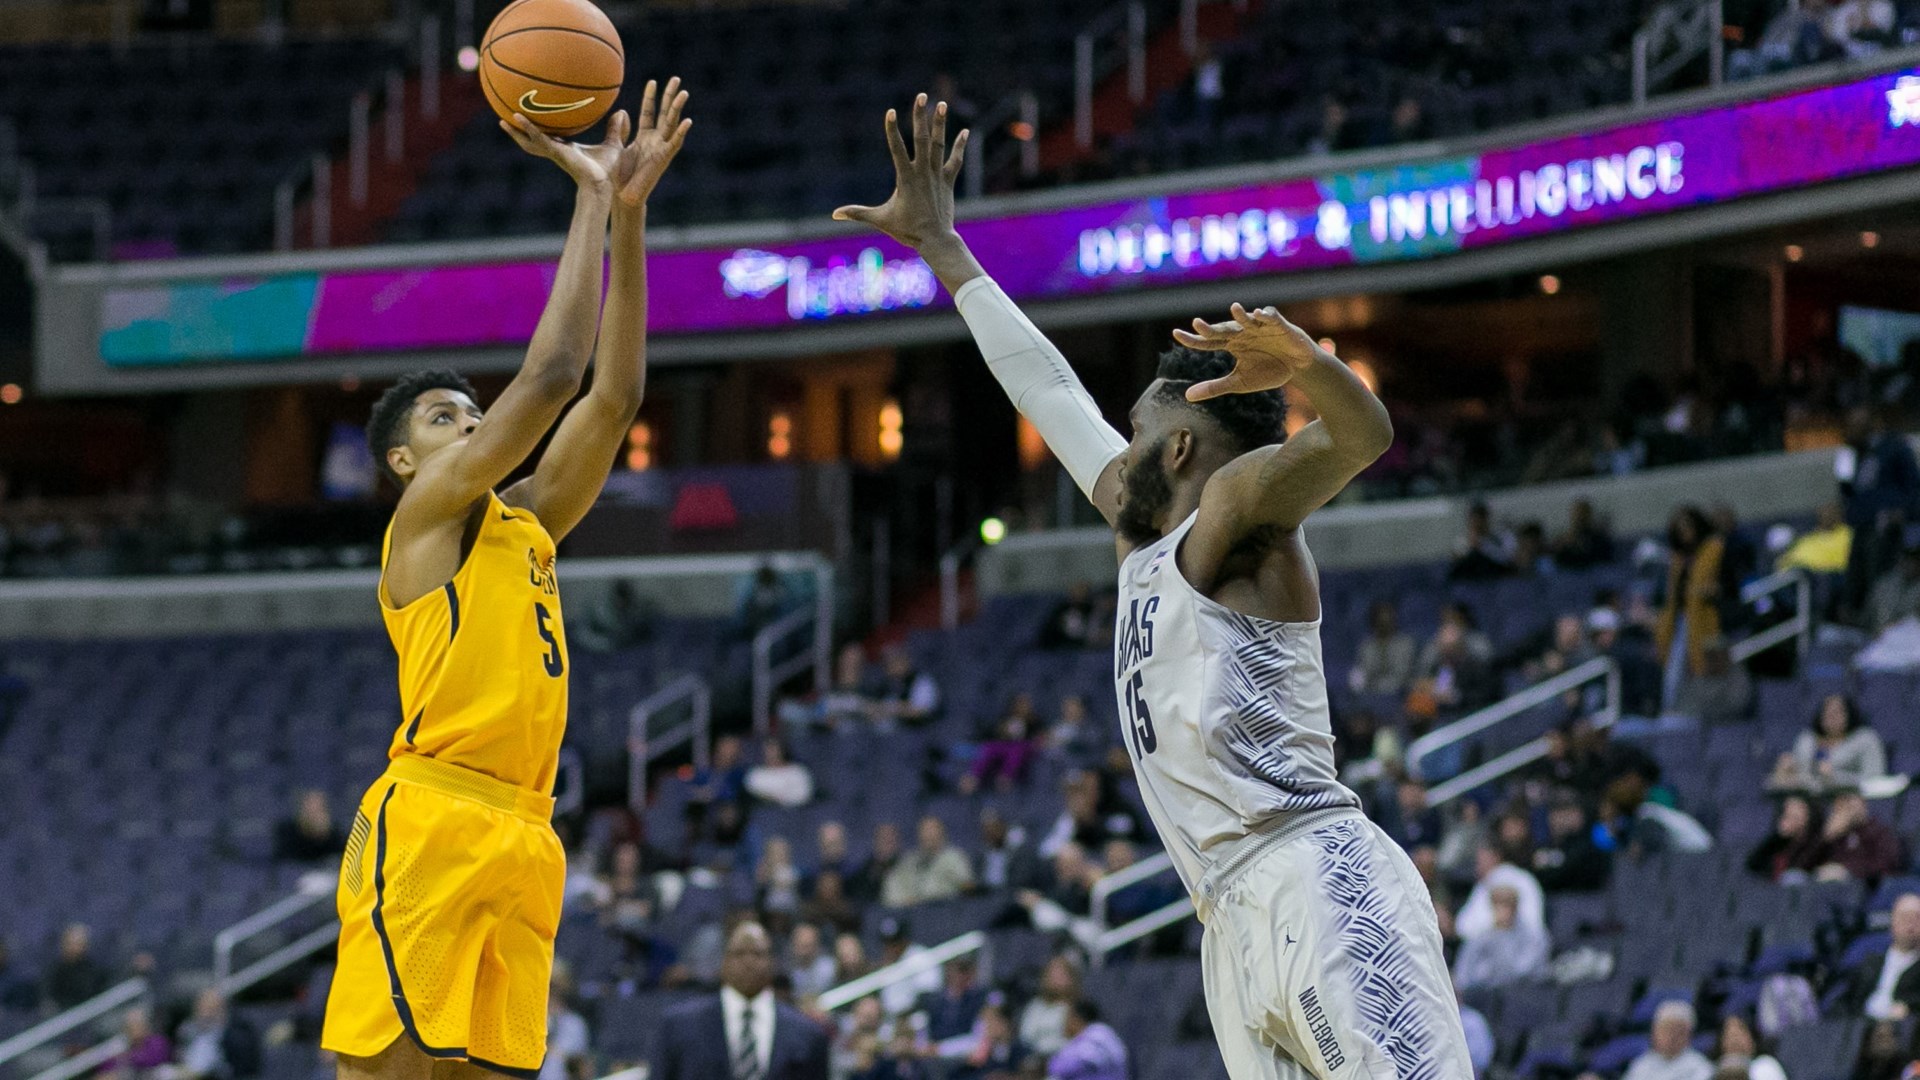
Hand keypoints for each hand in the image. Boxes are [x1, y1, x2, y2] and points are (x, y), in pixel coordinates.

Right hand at [500, 110, 628, 189]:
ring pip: (529, 141)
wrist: (604, 185)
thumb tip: (622, 112)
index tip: (534, 121)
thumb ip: (615, 130)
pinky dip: (527, 128)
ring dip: (516, 132)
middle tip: (507, 120)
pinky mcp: (555, 152)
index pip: (549, 138)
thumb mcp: (612, 145)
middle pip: (532, 141)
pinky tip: (517, 117)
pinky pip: (538, 138)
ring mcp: (554, 152)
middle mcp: (557, 151)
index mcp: (566, 149)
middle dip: (520, 133)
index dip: (540, 130)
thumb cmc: (608, 171)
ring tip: (502, 119)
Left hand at [615, 77, 691, 207]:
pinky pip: (674, 144)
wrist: (623, 196)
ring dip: (677, 109)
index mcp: (644, 137)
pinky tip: (687, 121)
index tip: (653, 81)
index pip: (649, 112)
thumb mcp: (616, 147)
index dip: (650, 97)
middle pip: (664, 113)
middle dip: (670, 96)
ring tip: (684, 93)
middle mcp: (655, 140)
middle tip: (676, 78)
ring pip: (671, 124)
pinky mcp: (664, 159)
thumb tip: (621, 111)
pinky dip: (680, 133)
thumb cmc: (619, 175)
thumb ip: (618, 130)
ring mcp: (661, 149)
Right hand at [832, 93, 969, 247]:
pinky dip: (959, 146)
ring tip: (942, 104)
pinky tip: (965, 131)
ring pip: (938, 145)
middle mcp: (923, 172)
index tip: (891, 111)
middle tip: (921, 96)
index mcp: (906, 178)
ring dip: (940, 124)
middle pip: (921, 139)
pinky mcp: (947, 182)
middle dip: (920, 117)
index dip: (892, 130)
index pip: (897, 149)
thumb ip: (858, 213)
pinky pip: (955, 161)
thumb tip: (835, 214)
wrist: (935, 240)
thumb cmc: (906, 230)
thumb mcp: (880, 219)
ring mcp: (937, 175)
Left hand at [1171, 304, 1320, 399]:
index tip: (1176, 334)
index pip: (1208, 341)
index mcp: (1232, 344)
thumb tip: (1186, 396)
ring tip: (1234, 309)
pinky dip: (1266, 316)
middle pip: (1224, 329)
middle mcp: (1243, 332)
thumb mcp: (1239, 382)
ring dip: (1240, 315)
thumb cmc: (1267, 371)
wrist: (1297, 368)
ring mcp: (1261, 328)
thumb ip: (1214, 387)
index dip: (1193, 339)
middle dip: (1212, 327)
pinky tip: (1260, 315)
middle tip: (1196, 324)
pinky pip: (1272, 318)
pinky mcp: (1280, 326)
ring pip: (1247, 319)